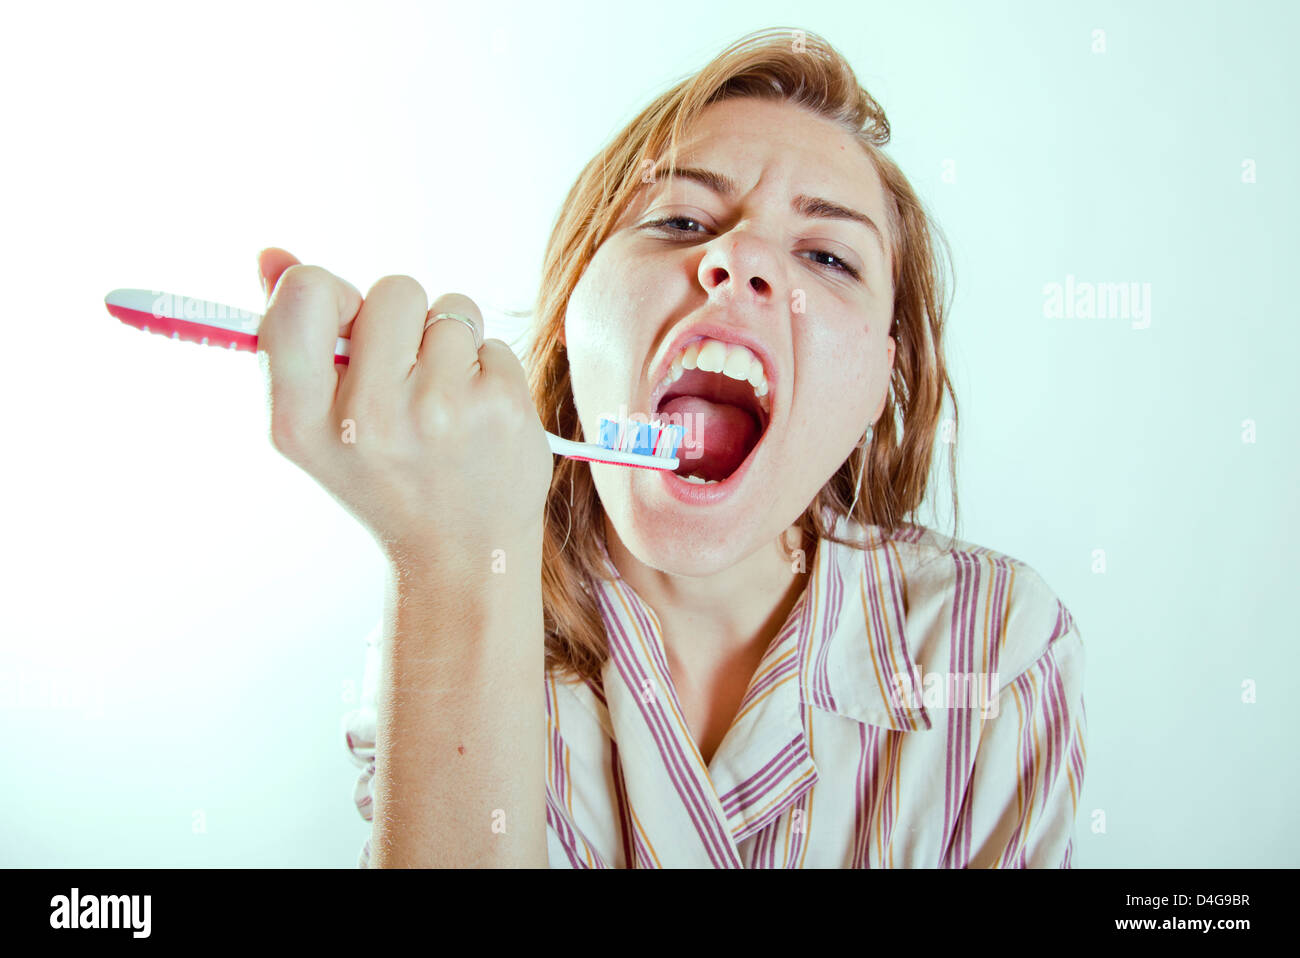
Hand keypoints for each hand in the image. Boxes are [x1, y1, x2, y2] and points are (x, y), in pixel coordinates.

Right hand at [255, 248, 551, 568]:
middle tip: (406, 376)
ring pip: (452, 309)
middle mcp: (365, 420)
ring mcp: (438, 414)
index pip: (305, 294)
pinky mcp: (500, 410)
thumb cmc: (385, 476)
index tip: (348, 326)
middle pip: (394, 289)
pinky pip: (492, 341)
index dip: (333, 292)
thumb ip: (293, 336)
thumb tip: (271, 255)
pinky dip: (488, 370)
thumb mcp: (319, 424)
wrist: (461, 554)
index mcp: (301, 422)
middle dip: (405, 318)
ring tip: (444, 402)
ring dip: (452, 343)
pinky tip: (478, 420)